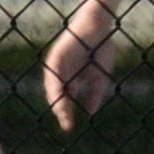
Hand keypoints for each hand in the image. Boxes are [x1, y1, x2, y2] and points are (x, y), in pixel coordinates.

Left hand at [44, 13, 115, 131]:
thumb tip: (90, 113)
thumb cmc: (101, 49)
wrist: (100, 26)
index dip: (67, 114)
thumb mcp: (100, 77)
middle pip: (57, 97)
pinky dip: (55, 85)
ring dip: (57, 101)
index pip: (66, 101)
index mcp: (71, 80)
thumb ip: (94, 94)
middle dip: (61, 111)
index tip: (69, 127)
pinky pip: (53, 74)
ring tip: (61, 113)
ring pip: (53, 87)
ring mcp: (57, 65)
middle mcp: (61, 74)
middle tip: (65, 124)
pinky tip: (59, 96)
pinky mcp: (56, 56)